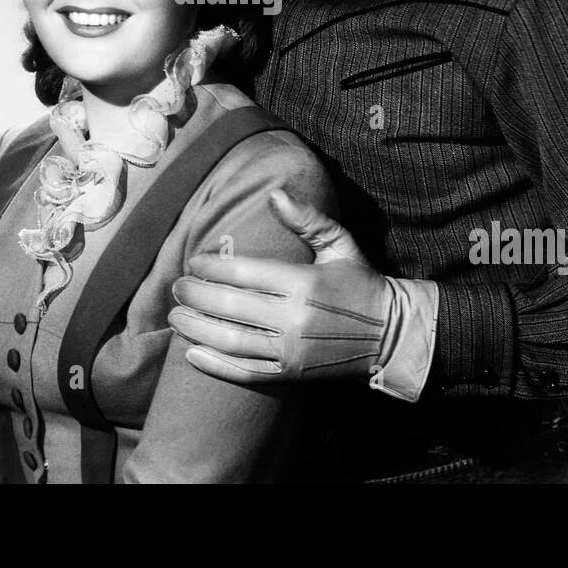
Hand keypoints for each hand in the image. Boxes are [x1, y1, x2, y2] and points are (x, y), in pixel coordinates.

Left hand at [169, 190, 392, 383]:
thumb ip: (306, 219)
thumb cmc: (360, 283)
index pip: (244, 272)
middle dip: (196, 295)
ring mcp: (291, 351)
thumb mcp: (340, 244)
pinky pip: (244, 372)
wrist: (390, 334)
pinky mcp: (290, 375)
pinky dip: (214, 364)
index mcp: (304, 282)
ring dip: (196, 328)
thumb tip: (273, 193)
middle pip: (229, 306)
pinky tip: (191, 353)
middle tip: (176, 287)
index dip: (212, 267)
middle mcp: (295, 318)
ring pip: (230, 341)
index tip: (194, 261)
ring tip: (176, 316)